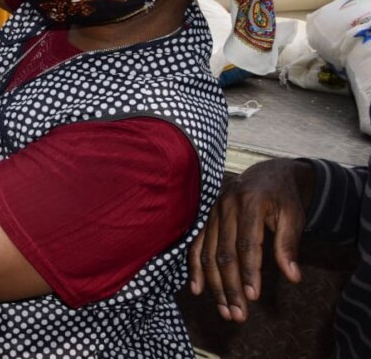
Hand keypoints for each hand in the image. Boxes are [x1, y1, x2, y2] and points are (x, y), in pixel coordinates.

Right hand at [188, 158, 312, 322]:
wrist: (266, 174)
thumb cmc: (283, 198)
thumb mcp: (293, 217)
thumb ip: (289, 245)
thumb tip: (293, 277)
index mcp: (250, 202)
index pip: (247, 244)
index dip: (249, 271)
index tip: (253, 297)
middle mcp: (225, 206)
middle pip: (224, 252)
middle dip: (230, 286)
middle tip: (237, 314)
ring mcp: (211, 211)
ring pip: (208, 253)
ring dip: (214, 284)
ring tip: (224, 310)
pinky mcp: (205, 218)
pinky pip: (196, 245)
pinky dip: (195, 268)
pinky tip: (197, 289)